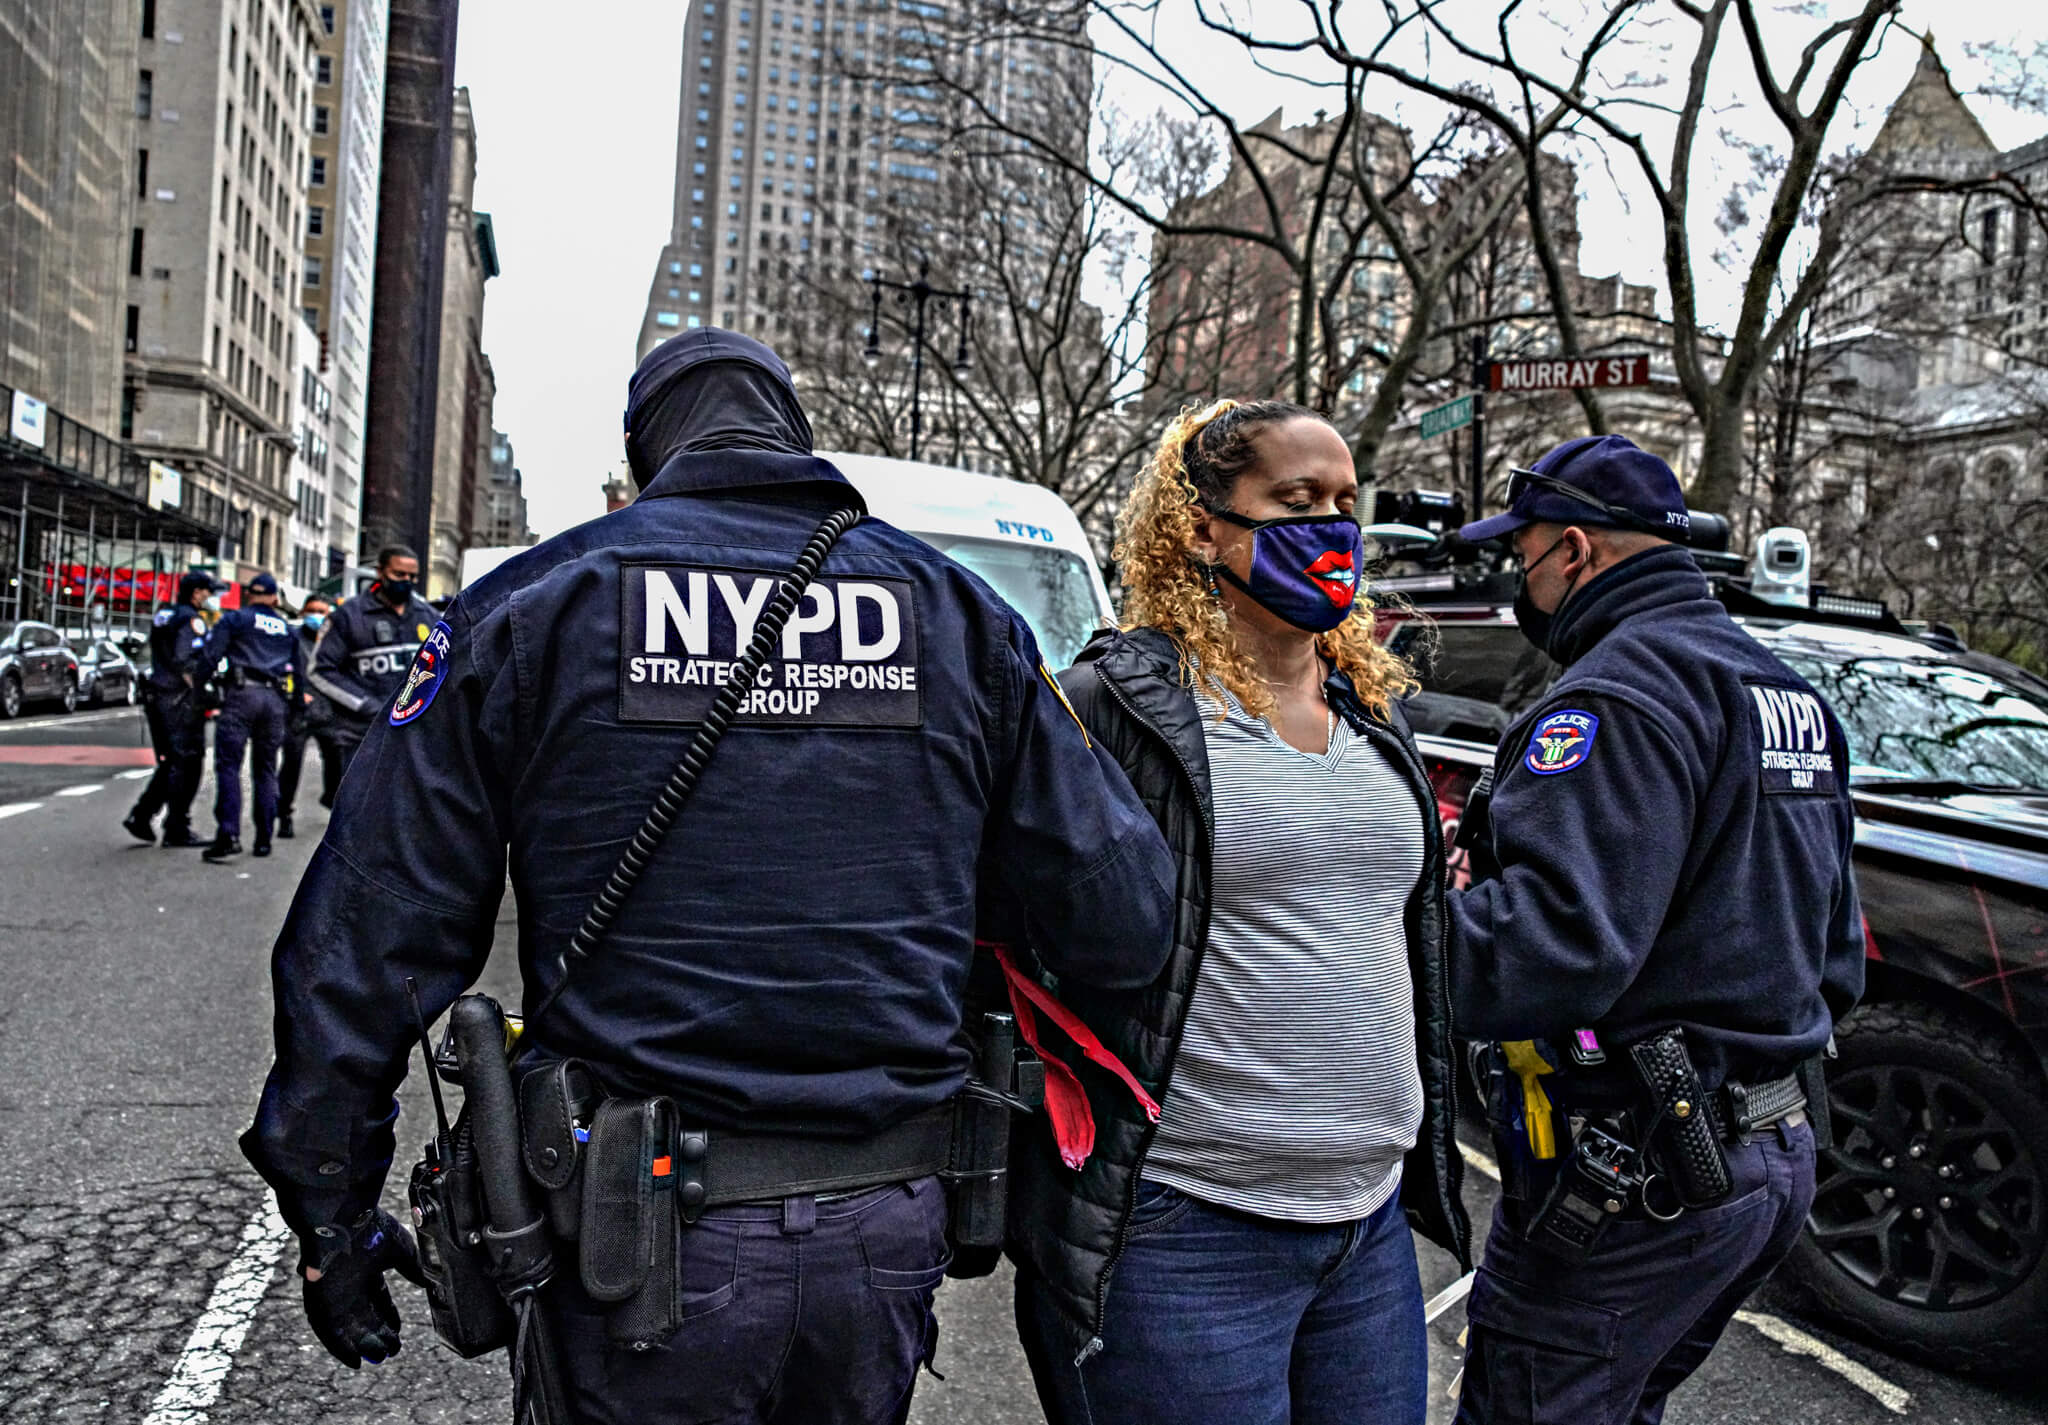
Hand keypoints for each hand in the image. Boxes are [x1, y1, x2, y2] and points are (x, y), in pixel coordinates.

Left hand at [301, 1208, 426, 1367]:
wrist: (341, 1213)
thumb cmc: (369, 1224)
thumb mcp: (401, 1249)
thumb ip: (413, 1268)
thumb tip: (430, 1282)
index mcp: (366, 1268)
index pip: (377, 1299)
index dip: (388, 1316)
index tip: (398, 1331)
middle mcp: (348, 1282)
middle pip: (363, 1316)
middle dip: (378, 1334)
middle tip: (393, 1349)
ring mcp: (333, 1292)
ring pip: (347, 1327)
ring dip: (362, 1343)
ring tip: (380, 1357)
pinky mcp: (319, 1299)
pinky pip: (327, 1330)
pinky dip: (340, 1347)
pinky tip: (355, 1360)